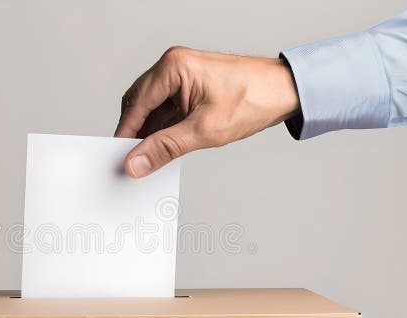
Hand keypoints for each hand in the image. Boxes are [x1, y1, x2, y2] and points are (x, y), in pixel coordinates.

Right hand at [115, 46, 299, 177]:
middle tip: (132, 160)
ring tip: (150, 158)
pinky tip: (164, 148)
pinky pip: (167, 109)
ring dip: (150, 132)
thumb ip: (166, 147)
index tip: (119, 157)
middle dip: (135, 132)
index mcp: (174, 66)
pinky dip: (164, 129)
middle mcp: (175, 66)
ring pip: (152, 109)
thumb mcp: (205, 130)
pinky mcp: (191, 87)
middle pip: (139, 104)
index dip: (126, 133)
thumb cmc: (255, 98)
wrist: (287, 91)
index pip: (136, 103)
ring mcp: (183, 76)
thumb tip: (137, 161)